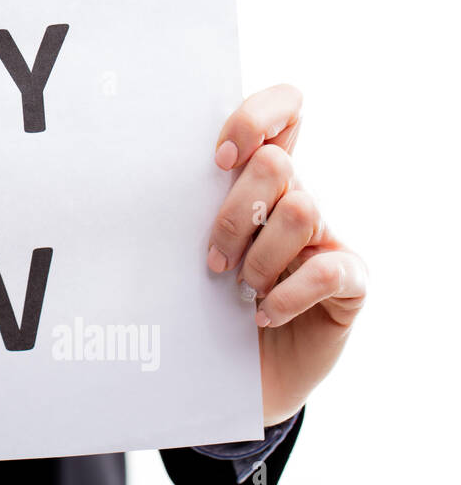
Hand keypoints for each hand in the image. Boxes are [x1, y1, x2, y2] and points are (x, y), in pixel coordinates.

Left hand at [207, 84, 367, 425]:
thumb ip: (183, 209)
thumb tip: (133, 173)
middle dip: (233, 214)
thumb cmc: (200, 303)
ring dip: (259, 257)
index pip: (284, 109)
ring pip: (302, 209)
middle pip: (277, 163)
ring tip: (239, 290)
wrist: (227, 375)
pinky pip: (327, 269)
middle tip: (212, 260)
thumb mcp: (185, 250)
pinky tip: (262, 314)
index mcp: (258, 180)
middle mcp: (296, 198)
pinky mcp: (350, 281)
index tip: (219, 158)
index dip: (256, 119)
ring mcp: (328, 238)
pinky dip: (286, 295)